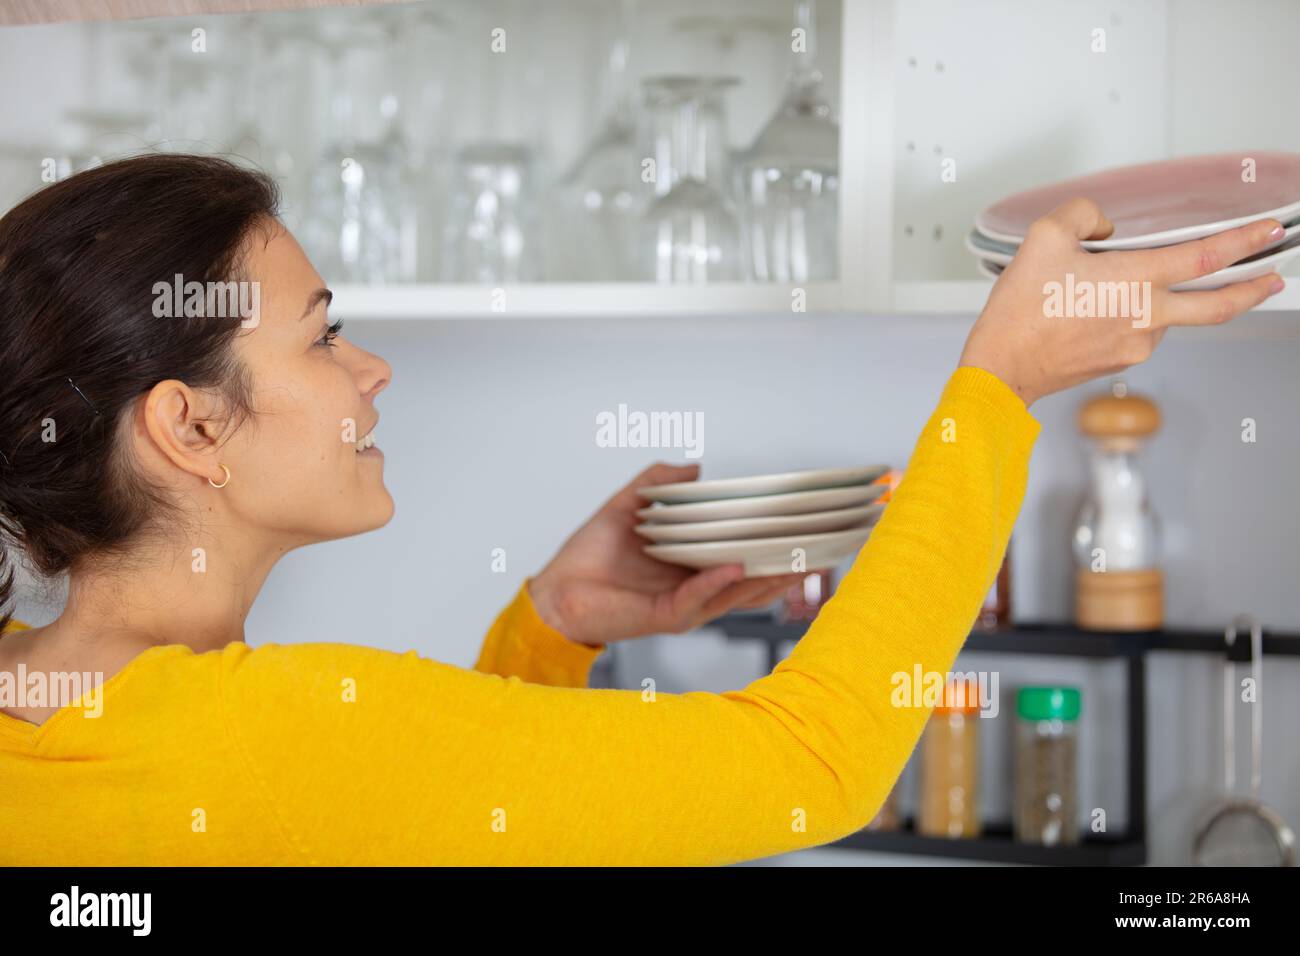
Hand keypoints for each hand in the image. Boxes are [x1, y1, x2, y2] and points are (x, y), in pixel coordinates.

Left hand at [529, 463, 807, 645]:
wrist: (556, 592)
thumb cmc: (588, 557)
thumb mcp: (628, 506)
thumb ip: (658, 484)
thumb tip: (696, 468)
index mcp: (692, 564)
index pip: (742, 554)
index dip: (771, 544)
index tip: (802, 528)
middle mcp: (695, 587)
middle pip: (752, 579)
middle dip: (786, 566)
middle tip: (819, 547)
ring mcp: (685, 604)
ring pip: (735, 594)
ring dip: (765, 578)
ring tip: (795, 560)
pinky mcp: (665, 615)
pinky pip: (698, 598)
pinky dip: (717, 583)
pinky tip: (735, 567)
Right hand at [960, 198, 1286, 406]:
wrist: (1001, 369)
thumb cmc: (1019, 312)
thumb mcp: (1042, 238)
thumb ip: (1081, 216)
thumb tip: (1104, 228)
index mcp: (1134, 281)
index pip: (1206, 256)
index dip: (1244, 241)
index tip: (1269, 232)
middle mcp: (1146, 316)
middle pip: (1220, 304)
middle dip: (1254, 288)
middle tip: (1273, 277)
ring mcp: (1137, 343)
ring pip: (1171, 315)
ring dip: (1170, 300)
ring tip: (1126, 288)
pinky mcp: (1121, 361)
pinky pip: (1142, 332)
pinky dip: (1137, 316)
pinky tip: (1104, 311)